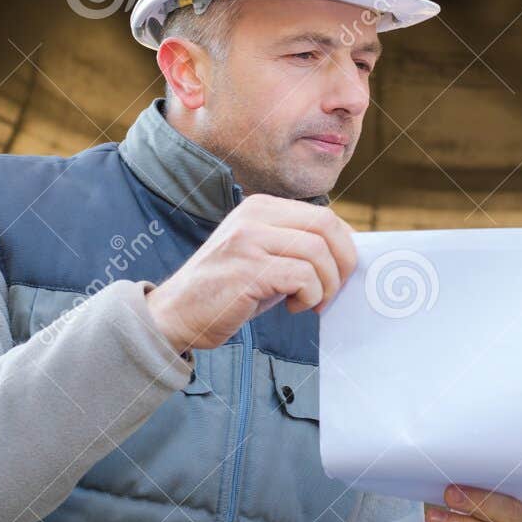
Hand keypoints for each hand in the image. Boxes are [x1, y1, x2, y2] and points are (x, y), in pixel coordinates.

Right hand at [145, 195, 356, 351]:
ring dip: (326, 286)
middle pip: (327, 226)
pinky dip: (310, 297)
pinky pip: (303, 277)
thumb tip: (346, 252)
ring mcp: (249, 239)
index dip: (344, 246)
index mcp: (261, 206)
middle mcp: (255, 215)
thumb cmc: (227, 290)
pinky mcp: (248, 268)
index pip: (325, 216)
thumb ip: (297, 246)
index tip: (340, 274)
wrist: (175, 314)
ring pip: (318, 253)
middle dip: (344, 262)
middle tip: (334, 291)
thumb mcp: (264, 255)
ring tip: (311, 303)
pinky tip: (293, 308)